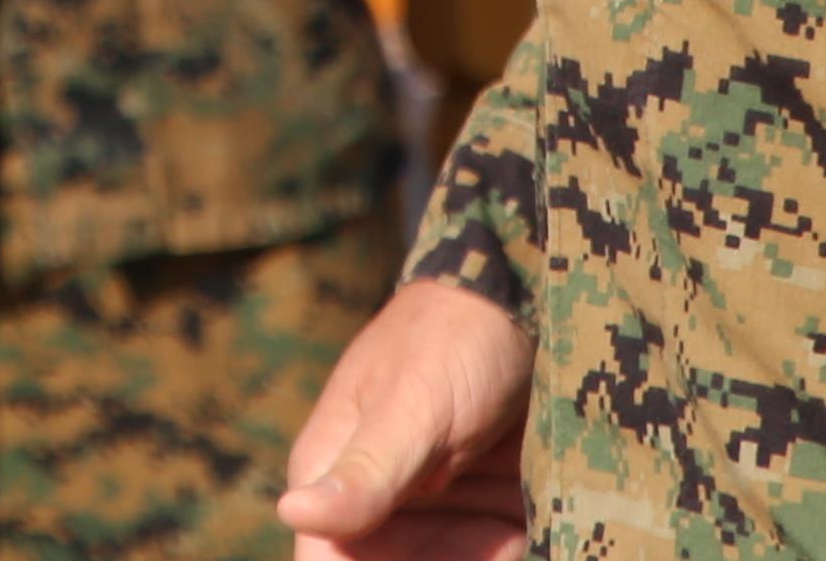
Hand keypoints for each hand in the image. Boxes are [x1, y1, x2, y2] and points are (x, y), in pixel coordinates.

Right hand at [277, 274, 536, 560]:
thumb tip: (291, 512)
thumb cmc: (455, 336)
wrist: (534, 292)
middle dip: (445, 558)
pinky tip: (534, 525)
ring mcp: (437, 503)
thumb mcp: (412, 405)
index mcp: (334, 473)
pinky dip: (513, 545)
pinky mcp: (488, 503)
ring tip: (511, 517)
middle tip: (482, 540)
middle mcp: (380, 497)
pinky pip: (498, 550)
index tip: (422, 558)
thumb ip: (363, 470)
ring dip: (486, 553)